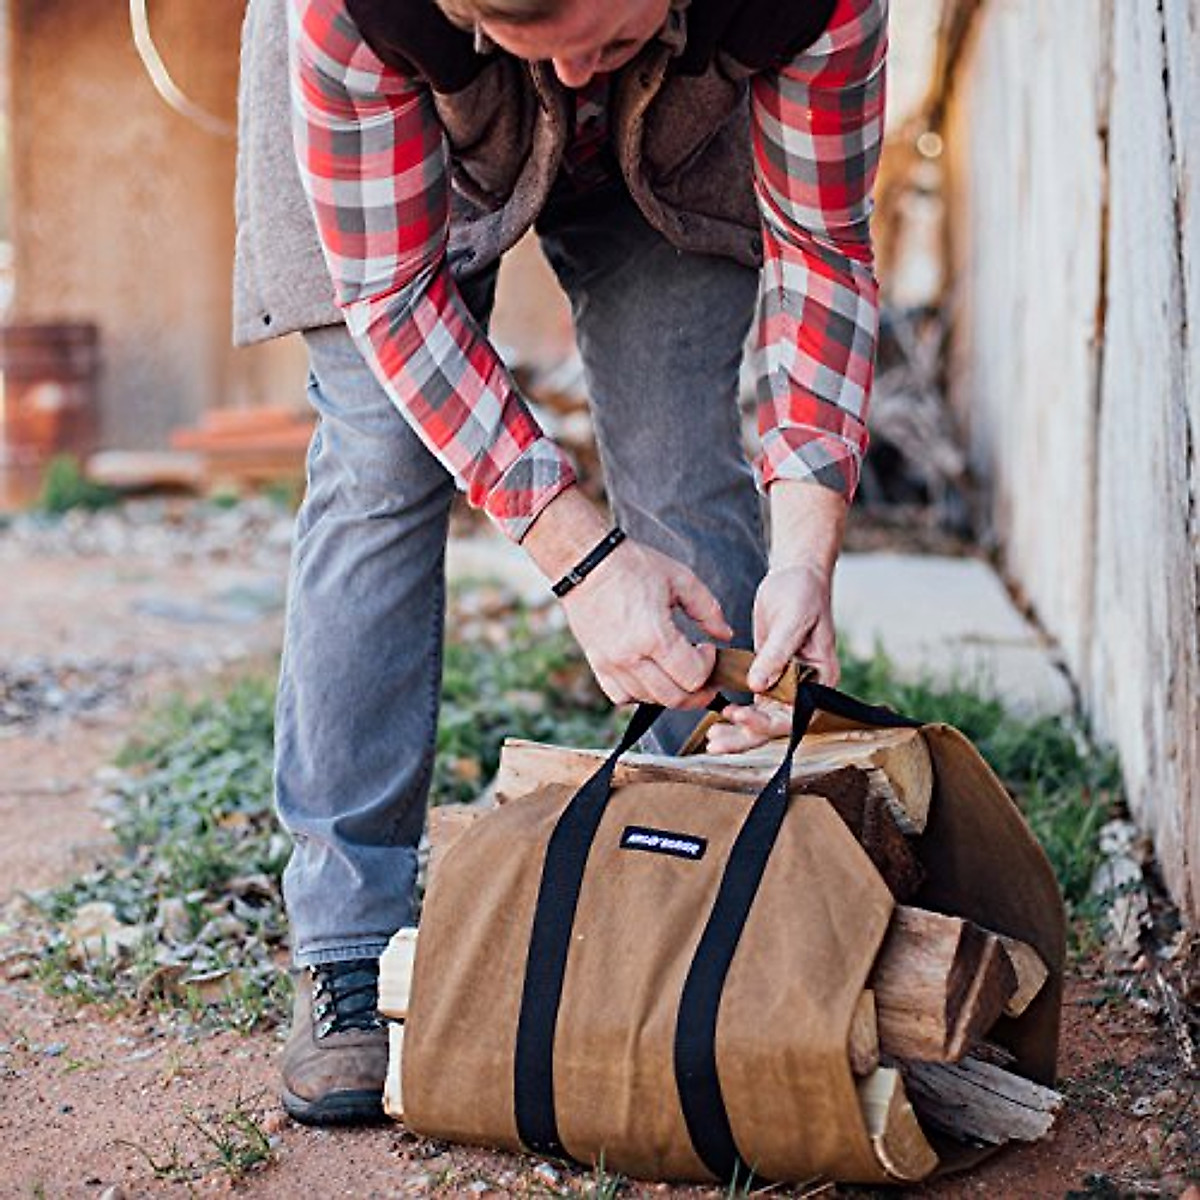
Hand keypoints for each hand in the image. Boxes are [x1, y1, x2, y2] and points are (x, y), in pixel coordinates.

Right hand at [560, 539, 732, 707]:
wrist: (586, 563)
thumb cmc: (632, 565)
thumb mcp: (680, 579)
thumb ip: (708, 610)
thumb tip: (726, 635)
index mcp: (655, 636)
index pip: (693, 677)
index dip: (709, 667)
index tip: (708, 648)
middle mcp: (631, 657)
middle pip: (674, 698)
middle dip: (697, 691)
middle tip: (704, 675)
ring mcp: (611, 664)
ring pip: (650, 700)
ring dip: (671, 691)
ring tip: (677, 671)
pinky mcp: (597, 664)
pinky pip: (621, 697)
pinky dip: (640, 694)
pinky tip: (650, 675)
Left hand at [705, 561, 837, 753]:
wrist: (796, 575)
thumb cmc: (804, 593)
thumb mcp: (792, 621)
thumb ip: (776, 654)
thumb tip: (758, 685)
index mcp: (821, 678)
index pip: (796, 714)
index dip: (768, 722)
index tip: (740, 716)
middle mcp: (805, 688)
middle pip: (776, 723)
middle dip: (746, 735)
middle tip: (717, 742)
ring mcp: (785, 685)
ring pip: (762, 718)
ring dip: (738, 730)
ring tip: (713, 738)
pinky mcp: (768, 676)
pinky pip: (753, 702)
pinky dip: (736, 712)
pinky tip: (717, 717)